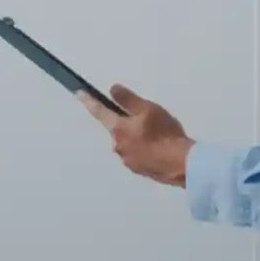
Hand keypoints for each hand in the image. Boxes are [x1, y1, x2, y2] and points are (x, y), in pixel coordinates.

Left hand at [79, 85, 193, 187]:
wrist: (180, 164)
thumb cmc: (164, 133)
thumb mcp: (148, 109)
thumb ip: (128, 99)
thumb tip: (112, 89)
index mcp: (118, 129)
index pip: (99, 112)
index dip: (89, 101)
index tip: (79, 93)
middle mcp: (118, 146)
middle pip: (117, 129)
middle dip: (127, 123)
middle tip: (147, 119)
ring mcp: (128, 161)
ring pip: (128, 142)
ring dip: (136, 137)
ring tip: (159, 135)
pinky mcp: (139, 170)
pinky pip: (137, 154)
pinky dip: (144, 149)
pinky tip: (159, 148)